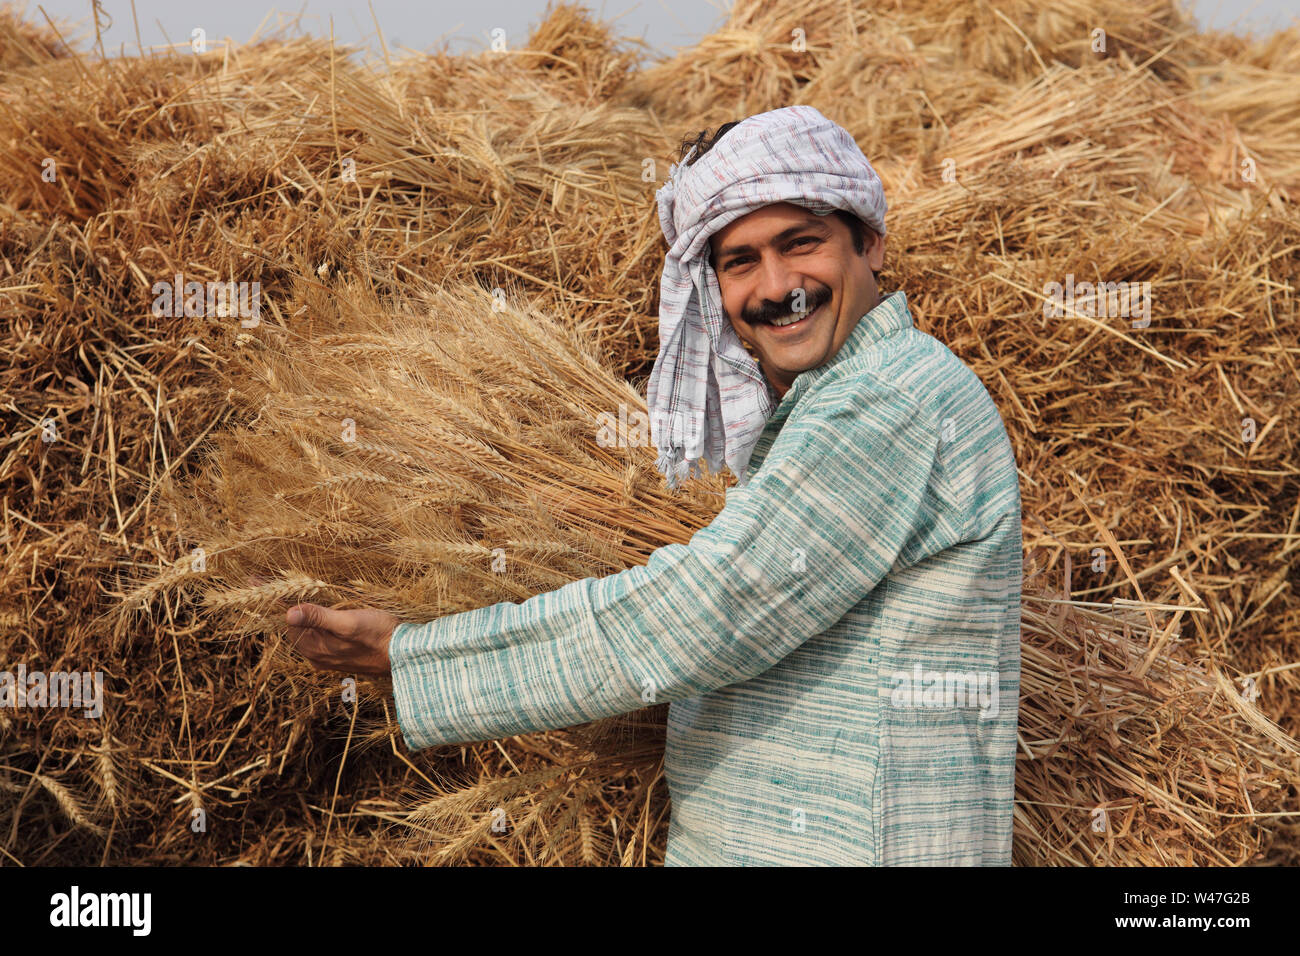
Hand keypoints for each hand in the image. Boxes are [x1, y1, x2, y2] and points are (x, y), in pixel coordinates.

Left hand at [284, 603, 398, 676]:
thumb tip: (288, 614)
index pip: (290, 624)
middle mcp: (318, 657)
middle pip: (301, 629)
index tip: (301, 588)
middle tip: (317, 592)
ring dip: (318, 618)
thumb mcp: (347, 621)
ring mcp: (330, 658)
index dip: (294, 605)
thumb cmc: (377, 635)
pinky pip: (326, 638)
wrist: (403, 652)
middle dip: (306, 611)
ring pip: (314, 633)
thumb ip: (317, 618)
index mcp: (315, 650)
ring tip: (331, 603)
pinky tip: (341, 618)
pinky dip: (328, 626)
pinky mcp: (343, 656)